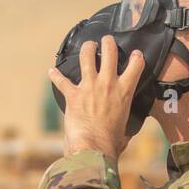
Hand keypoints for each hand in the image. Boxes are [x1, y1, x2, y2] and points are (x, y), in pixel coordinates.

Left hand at [48, 35, 144, 160]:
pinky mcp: (73, 94)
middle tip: (106, 41)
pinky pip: (62, 81)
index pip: (136, 65)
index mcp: (125, 92)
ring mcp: (89, 86)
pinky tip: (52, 71)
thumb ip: (126, 128)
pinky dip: (56, 76)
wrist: (94, 147)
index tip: (136, 54)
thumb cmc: (111, 143)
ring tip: (88, 46)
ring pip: (87, 56)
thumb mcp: (126, 131)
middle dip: (108, 43)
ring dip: (87, 48)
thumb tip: (125, 137)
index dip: (137, 57)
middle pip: (110, 52)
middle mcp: (108, 84)